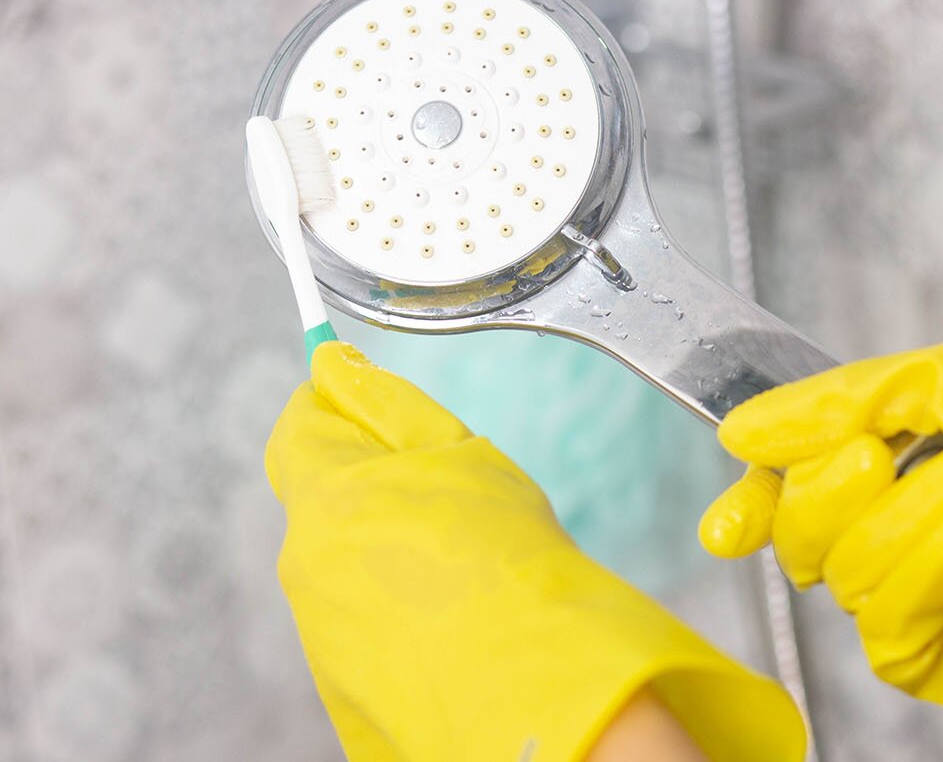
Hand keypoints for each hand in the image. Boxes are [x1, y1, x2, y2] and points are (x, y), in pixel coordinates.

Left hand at [267, 342, 802, 760]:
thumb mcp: (458, 454)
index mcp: (324, 499)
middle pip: (324, 502)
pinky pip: (364, 627)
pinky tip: (456, 620)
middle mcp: (305, 567)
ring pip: (346, 567)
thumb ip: (388, 405)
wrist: (529, 690)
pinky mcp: (342, 688)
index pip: (299, 428)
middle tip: (450, 495)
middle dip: (374, 488)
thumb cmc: (505, 561)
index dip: (335, 405)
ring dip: (389, 553)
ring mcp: (320, 634)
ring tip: (465, 569)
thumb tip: (333, 367)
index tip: (374, 404)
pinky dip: (399, 614)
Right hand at [698, 340, 942, 703]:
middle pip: (797, 535)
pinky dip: (933, 568)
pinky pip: (887, 628)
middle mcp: (892, 535)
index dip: (752, 502)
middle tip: (899, 449)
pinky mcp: (942, 657)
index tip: (735, 513)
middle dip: (841, 484)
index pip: (787, 494)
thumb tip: (745, 428)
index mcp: (886, 468)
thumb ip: (837, 398)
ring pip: (843, 576)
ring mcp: (916, 599)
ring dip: (916, 514)